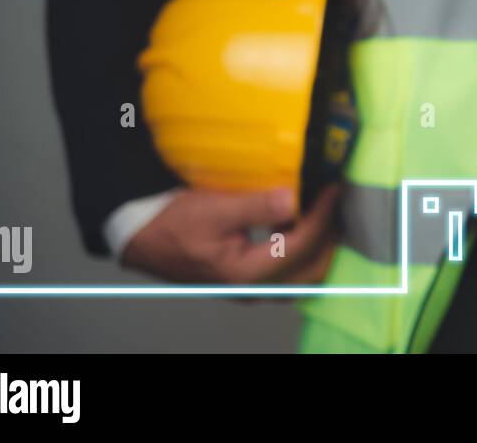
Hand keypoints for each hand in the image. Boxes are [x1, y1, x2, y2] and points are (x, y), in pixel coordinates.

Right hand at [121, 184, 341, 284]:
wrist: (141, 239)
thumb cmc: (172, 224)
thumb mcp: (212, 209)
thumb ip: (255, 206)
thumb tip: (293, 199)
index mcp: (245, 274)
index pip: (301, 246)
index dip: (323, 216)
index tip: (334, 188)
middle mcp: (254, 289)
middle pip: (313, 270)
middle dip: (329, 235)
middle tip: (334, 200)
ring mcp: (253, 288)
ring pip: (305, 273)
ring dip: (319, 243)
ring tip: (322, 208)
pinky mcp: (251, 279)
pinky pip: (291, 269)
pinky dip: (304, 246)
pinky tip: (300, 220)